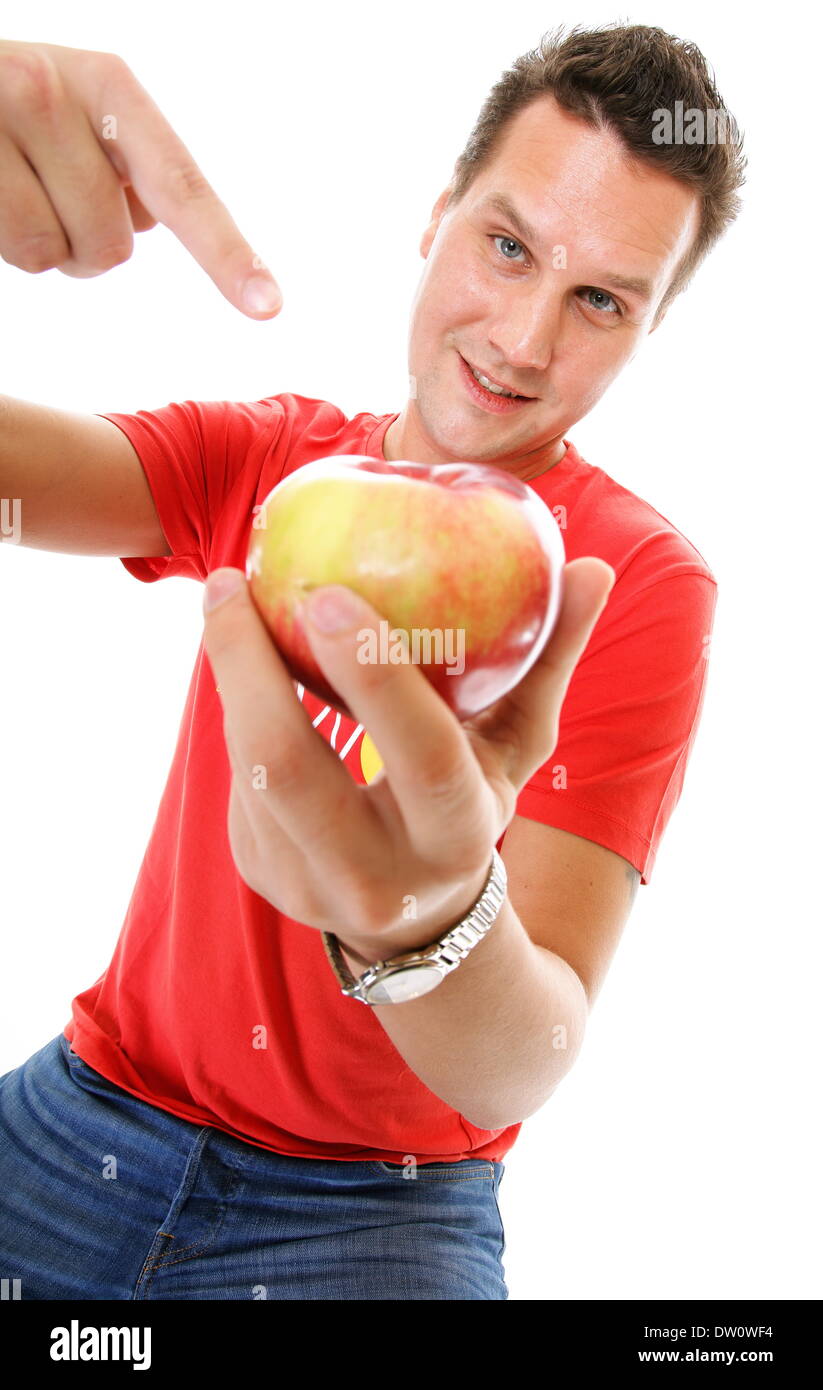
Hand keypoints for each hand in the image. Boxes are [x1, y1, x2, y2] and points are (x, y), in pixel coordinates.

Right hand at [0, 39, 281, 316]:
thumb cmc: (19, 120)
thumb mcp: (85, 120)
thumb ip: (132, 168)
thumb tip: (150, 218)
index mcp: (111, 85)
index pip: (182, 186)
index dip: (228, 254)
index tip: (270, 308)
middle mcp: (51, 90)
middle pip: (113, 245)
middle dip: (88, 245)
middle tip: (51, 198)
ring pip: (54, 256)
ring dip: (43, 249)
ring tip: (14, 192)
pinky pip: (13, 252)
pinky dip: (4, 247)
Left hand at [201, 558, 614, 960]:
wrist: (419, 920)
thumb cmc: (473, 801)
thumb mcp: (516, 745)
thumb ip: (546, 660)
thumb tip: (592, 568)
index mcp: (456, 838)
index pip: (423, 757)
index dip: (377, 678)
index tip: (329, 594)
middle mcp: (377, 876)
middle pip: (291, 768)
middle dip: (251, 667)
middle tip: (234, 583)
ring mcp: (306, 886)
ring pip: (249, 769)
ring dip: (234, 677)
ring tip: (228, 599)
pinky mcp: (261, 874)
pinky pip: (236, 779)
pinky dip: (238, 710)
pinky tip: (238, 656)